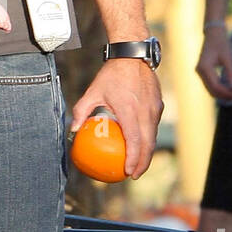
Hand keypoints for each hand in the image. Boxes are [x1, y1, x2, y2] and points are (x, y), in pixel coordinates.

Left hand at [69, 59, 162, 178]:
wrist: (133, 55)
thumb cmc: (111, 75)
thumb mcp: (93, 92)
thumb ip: (81, 111)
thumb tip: (72, 130)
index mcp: (129, 111)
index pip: (134, 141)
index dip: (133, 159)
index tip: (128, 172)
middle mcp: (145, 112)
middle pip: (148, 144)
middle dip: (143, 163)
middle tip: (133, 175)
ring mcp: (154, 109)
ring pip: (153, 136)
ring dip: (147, 153)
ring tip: (138, 164)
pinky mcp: (158, 105)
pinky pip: (153, 126)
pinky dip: (148, 139)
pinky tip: (140, 144)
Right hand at [196, 25, 231, 99]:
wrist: (213, 33)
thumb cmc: (221, 42)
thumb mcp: (228, 57)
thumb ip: (231, 74)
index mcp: (204, 67)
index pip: (216, 86)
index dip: (228, 93)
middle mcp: (199, 71)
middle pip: (212, 90)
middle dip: (226, 95)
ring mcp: (200, 72)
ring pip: (211, 89)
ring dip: (223, 93)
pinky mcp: (203, 71)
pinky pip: (211, 84)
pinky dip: (220, 88)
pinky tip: (230, 88)